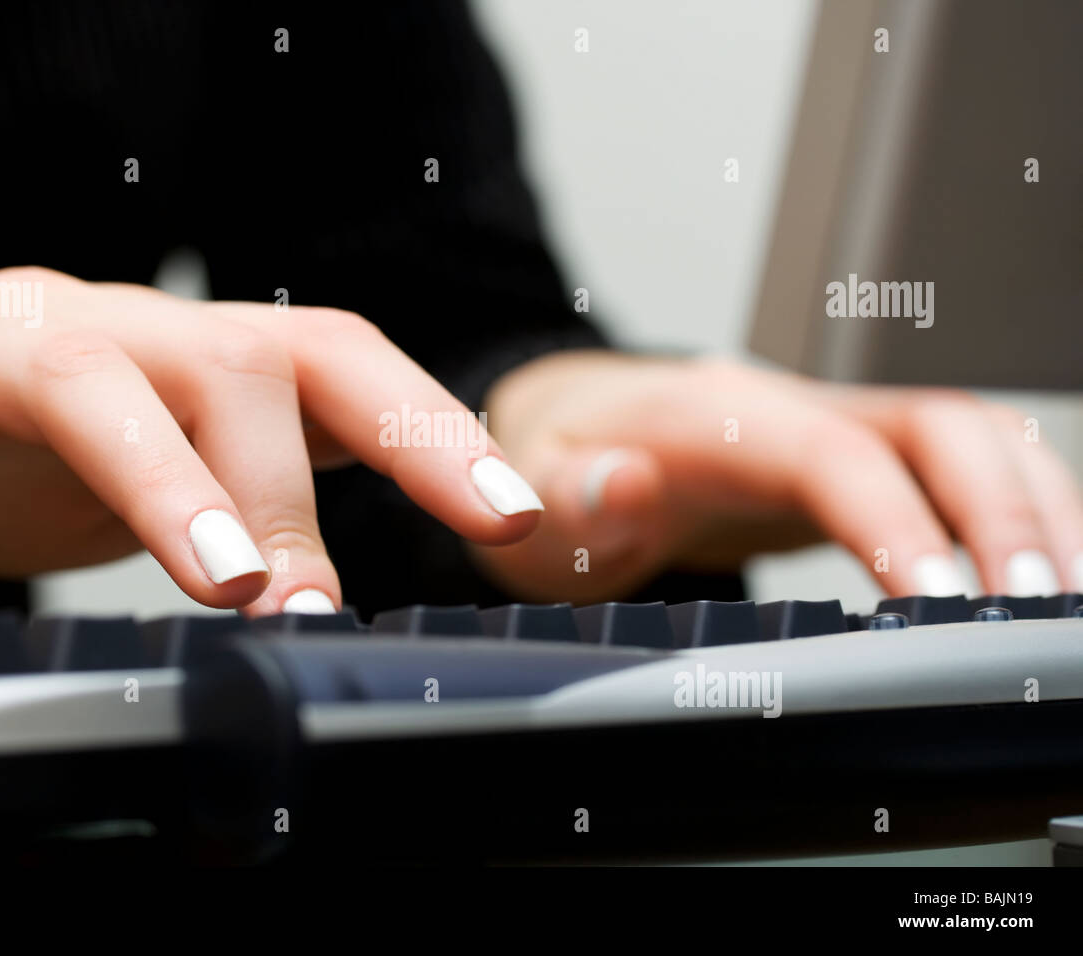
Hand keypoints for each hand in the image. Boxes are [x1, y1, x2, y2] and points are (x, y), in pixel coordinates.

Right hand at [0, 268, 541, 613]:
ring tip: (220, 572)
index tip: (513, 512)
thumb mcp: (160, 487)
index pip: (339, 370)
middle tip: (313, 607)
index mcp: (196, 362)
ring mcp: (0, 338)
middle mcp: (120, 332)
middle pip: (236, 367)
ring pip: (91, 379)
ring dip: (165, 477)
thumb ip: (242, 518)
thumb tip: (322, 605)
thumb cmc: (13, 450)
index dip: (433, 431)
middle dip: (293, 492)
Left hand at [472, 351, 1082, 602]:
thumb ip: (567, 490)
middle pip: (941, 428)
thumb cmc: (561, 457)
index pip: (832, 454)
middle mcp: (794, 407)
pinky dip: (1020, 517)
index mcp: (717, 413)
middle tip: (1040, 614)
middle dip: (1008, 515)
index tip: (943, 606)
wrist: (579, 422)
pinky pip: (962, 474)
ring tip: (1067, 609)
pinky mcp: (862, 459)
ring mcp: (837, 427)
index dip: (899, 524)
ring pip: (975, 444)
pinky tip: (1043, 580)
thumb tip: (618, 481)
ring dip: (1038, 514)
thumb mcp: (533, 482)